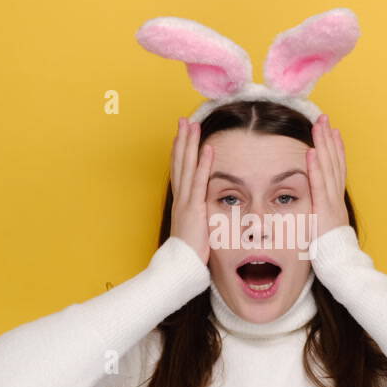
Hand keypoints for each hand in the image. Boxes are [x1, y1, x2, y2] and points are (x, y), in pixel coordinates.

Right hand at [169, 116, 212, 264]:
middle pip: (179, 163)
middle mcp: (180, 198)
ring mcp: (185, 201)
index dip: (179, 152)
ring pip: (186, 166)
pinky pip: (199, 181)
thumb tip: (204, 215)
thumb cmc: (189, 253)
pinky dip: (203, 164)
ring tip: (192, 125)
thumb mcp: (194, 230)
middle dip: (181, 140)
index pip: (179, 171)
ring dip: (190, 144)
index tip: (181, 135)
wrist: (180, 266)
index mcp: (180, 202)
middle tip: (183, 120)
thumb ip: (198, 219)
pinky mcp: (194, 208)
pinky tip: (207, 148)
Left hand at [306, 114, 349, 239]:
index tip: (333, 132)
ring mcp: (331, 202)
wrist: (340, 264)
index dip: (336, 149)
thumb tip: (315, 210)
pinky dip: (316, 167)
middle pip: (335, 162)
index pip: (337, 169)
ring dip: (323, 145)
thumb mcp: (325, 228)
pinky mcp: (324, 209)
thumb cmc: (330, 251)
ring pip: (328, 168)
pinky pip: (319, 185)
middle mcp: (336, 197)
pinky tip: (311, 151)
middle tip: (325, 119)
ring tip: (319, 127)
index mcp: (336, 201)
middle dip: (329, 139)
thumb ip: (321, 216)